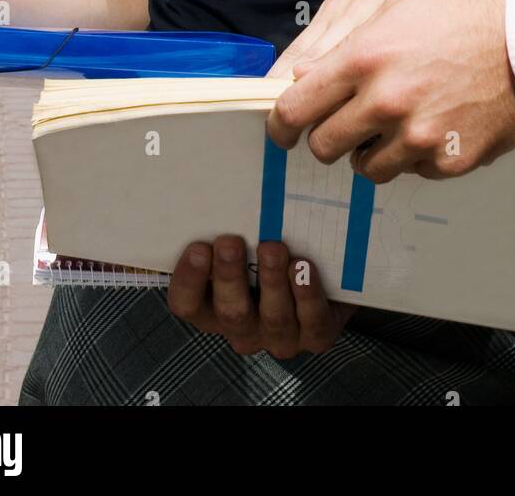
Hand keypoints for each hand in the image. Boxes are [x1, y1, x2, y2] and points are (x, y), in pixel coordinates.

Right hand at [167, 235, 355, 358]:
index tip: (197, 248)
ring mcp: (279, 336)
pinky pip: (311, 322)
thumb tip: (219, 178)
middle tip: (229, 242)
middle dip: (229, 276)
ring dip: (271, 281)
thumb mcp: (245, 239)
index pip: (187, 303)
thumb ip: (229, 224)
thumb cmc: (271, 248)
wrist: (327, 276)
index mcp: (214, 306)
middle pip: (229, 312)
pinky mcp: (315, 336)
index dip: (188, 280)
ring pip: (272, 318)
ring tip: (273, 248)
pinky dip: (307, 295)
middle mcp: (243, 327)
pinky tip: (303, 267)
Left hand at [267, 0, 514, 181]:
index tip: (283, 132)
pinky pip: (414, 171)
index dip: (282, 125)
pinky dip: (418, 157)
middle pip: (324, 146)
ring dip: (373, 151)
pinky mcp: (449, 161)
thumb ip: (349, 48)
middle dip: (328, 139)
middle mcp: (384, 101)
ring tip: (398, 125)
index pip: (296, 108)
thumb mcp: (399, 9)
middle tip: (345, 127)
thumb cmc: (465, 12)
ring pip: (367, 167)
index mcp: (363, 58)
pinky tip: (438, 126)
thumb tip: (307, 79)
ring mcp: (417, 136)